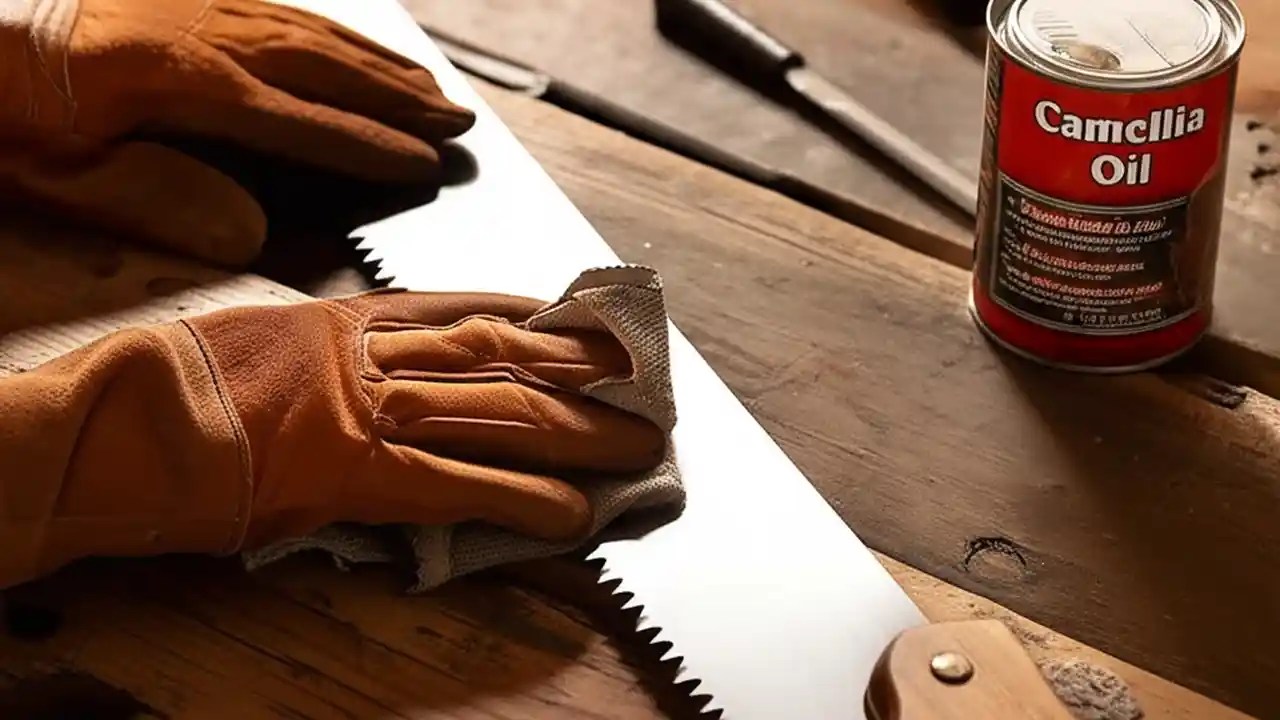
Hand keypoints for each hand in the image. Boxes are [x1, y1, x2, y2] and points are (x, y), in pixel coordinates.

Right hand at [0, 283, 667, 588]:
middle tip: (646, 384)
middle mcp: (375, 355)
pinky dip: (520, 498)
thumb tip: (392, 373)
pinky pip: (459, 485)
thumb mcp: (267, 340)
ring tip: (636, 446)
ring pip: (499, 414)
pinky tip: (571, 512)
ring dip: (576, 431)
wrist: (120, 422)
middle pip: (504, 357)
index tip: (591, 320)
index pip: (470, 309)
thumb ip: (339, 351)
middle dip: (582, 373)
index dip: (541, 317)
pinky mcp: (359, 474)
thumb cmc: (178, 385)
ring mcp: (371, 412)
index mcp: (352, 319)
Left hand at [1, 0, 474, 182]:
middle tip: (460, 124)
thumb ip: (156, 198)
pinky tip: (364, 48)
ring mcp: (209, 5)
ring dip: (384, 65)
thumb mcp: (66, 168)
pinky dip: (341, 32)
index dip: (369, 145)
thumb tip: (251, 228)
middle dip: (401, 98)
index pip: (303, 120)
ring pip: (319, 34)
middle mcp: (212, 34)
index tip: (425, 166)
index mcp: (185, 81)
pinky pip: (290, 10)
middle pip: (329, 67)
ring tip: (435, 91)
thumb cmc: (15, 105)